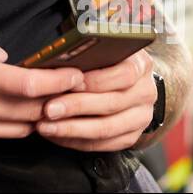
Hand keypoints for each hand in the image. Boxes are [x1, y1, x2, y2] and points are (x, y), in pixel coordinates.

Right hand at [0, 24, 84, 153]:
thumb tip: (2, 54)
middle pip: (32, 110)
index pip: (29, 84)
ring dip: (36, 116)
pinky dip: (8, 124)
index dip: (58, 81)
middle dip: (55, 100)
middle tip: (69, 88)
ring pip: (20, 128)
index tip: (75, 75)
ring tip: (43, 101)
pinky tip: (5, 111)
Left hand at [35, 48, 156, 151]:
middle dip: (75, 107)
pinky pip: (103, 144)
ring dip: (72, 129)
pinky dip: (77, 141)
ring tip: (47, 126)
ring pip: (106, 128)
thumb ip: (88, 53)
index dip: (94, 80)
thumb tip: (58, 61)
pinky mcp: (132, 136)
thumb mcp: (103, 49)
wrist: (129, 82)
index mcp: (141, 65)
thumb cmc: (107, 61)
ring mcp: (141, 117)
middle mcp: (145, 92)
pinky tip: (57, 135)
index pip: (123, 74)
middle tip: (49, 109)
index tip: (67, 83)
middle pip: (111, 103)